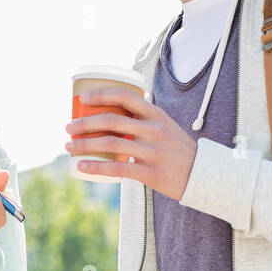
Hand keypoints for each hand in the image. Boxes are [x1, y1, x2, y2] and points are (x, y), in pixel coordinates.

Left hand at [63, 88, 198, 200]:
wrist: (203, 175)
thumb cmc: (177, 150)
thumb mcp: (165, 127)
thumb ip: (144, 119)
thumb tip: (113, 114)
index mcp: (156, 115)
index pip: (125, 97)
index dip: (101, 94)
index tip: (82, 99)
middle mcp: (154, 130)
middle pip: (111, 120)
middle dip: (84, 123)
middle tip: (68, 127)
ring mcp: (152, 152)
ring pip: (110, 144)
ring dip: (84, 144)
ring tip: (69, 147)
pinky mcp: (150, 173)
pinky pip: (117, 169)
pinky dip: (95, 167)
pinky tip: (81, 167)